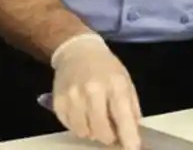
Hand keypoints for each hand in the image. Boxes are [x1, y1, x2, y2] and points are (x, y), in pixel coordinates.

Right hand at [51, 33, 141, 148]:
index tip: (132, 149)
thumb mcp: (125, 82)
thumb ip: (131, 108)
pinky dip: (78, 126)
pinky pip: (70, 127)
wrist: (78, 51)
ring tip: (95, 119)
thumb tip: (133, 134)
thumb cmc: (106, 68)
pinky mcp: (58, 102)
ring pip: (84, 132)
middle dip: (109, 137)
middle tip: (111, 131)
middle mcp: (93, 90)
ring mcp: (73, 97)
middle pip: (101, 131)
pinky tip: (82, 114)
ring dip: (92, 132)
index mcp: (115, 84)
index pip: (123, 116)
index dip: (129, 137)